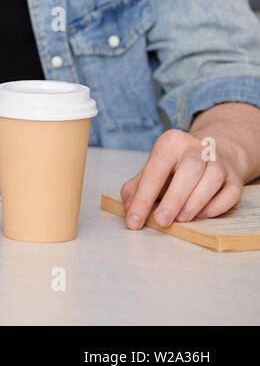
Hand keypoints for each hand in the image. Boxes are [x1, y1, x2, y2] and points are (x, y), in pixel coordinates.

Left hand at [120, 128, 244, 228]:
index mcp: (170, 143)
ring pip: (212, 178)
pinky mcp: (234, 177)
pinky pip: (230, 192)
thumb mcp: (149, 174)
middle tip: (162, 221)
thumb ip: (135, 191)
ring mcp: (219, 160)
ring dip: (196, 202)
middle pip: (189, 170)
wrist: (206, 156)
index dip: (143, 198)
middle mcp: (196, 147)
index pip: (155, 171)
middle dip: (173, 199)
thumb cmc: (172, 169)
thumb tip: (131, 213)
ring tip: (182, 219)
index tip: (135, 221)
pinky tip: (201, 215)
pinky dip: (216, 206)